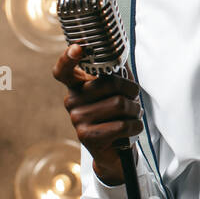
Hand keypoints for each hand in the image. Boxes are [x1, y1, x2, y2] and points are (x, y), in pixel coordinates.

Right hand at [52, 42, 142, 185]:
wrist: (116, 151)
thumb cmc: (117, 116)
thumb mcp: (118, 90)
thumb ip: (116, 71)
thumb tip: (118, 53)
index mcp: (76, 86)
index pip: (64, 70)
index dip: (68, 57)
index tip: (79, 48)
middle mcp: (72, 100)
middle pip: (109, 83)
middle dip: (131, 91)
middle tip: (133, 99)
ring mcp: (76, 118)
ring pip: (119, 104)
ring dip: (135, 111)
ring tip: (133, 116)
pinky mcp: (86, 136)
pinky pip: (121, 124)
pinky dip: (135, 126)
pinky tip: (132, 128)